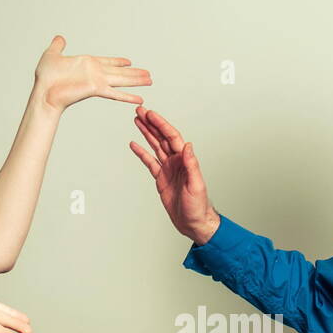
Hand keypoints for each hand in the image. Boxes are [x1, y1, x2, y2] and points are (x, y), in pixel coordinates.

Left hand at [32, 35, 151, 111]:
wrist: (44, 91)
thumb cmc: (46, 77)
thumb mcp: (52, 55)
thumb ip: (58, 46)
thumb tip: (60, 38)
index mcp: (88, 63)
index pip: (108, 62)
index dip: (119, 62)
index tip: (129, 62)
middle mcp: (95, 72)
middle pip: (120, 72)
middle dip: (134, 74)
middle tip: (148, 74)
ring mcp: (97, 81)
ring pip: (122, 80)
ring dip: (136, 81)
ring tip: (150, 81)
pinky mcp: (96, 89)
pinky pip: (115, 93)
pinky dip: (128, 97)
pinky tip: (139, 99)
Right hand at [128, 106, 220, 244]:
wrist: (194, 222)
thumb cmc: (198, 206)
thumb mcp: (196, 184)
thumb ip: (191, 164)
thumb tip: (187, 146)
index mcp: (185, 160)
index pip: (171, 137)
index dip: (161, 125)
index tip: (150, 114)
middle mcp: (176, 161)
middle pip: (161, 137)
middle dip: (151, 123)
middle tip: (140, 110)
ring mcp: (168, 169)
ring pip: (155, 146)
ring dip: (146, 133)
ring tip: (137, 120)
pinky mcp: (161, 178)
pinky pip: (149, 162)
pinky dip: (142, 153)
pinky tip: (134, 144)